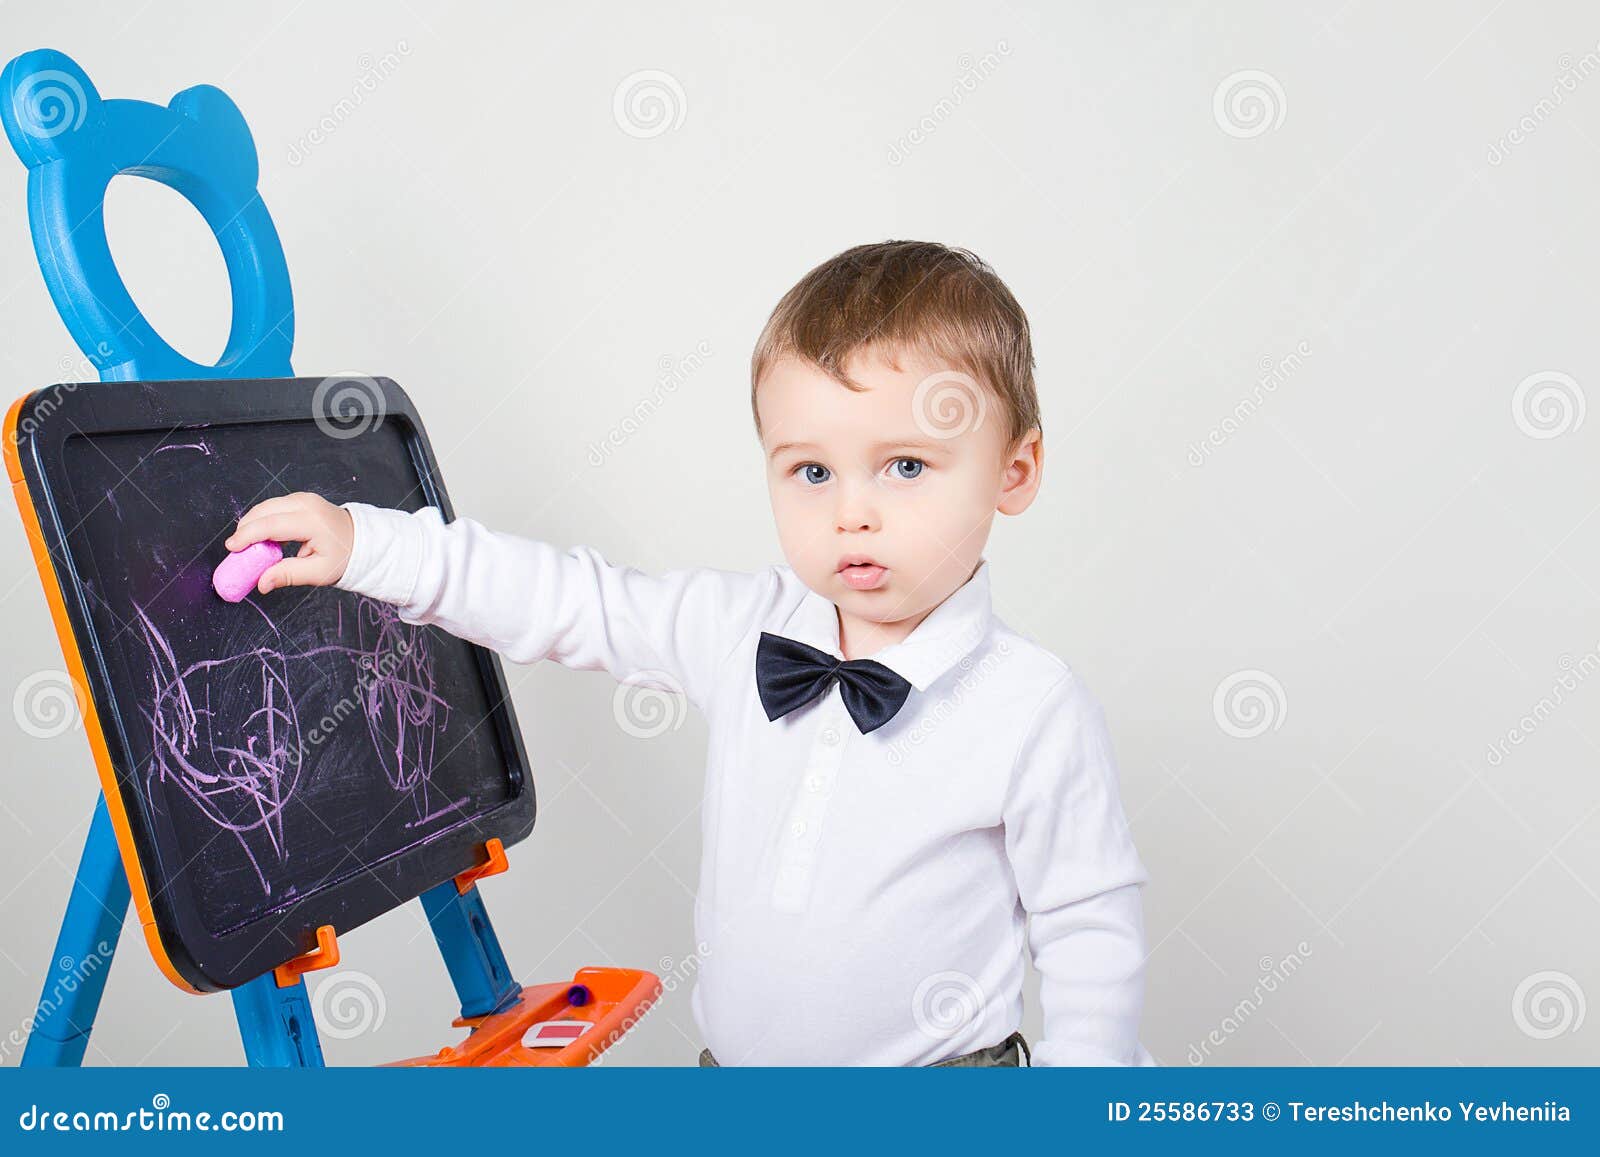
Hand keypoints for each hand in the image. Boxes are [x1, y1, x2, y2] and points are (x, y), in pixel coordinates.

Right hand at [225, 491, 355, 594]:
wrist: (362, 540)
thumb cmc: (344, 557)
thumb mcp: (319, 572)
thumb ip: (289, 575)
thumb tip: (262, 583)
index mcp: (312, 521)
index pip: (270, 525)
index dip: (247, 536)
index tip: (232, 548)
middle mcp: (306, 504)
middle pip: (263, 512)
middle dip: (245, 530)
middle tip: (238, 552)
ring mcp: (303, 498)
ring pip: (265, 507)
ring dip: (252, 525)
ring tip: (249, 547)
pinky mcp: (300, 499)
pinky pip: (273, 507)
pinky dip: (262, 520)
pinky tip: (262, 538)